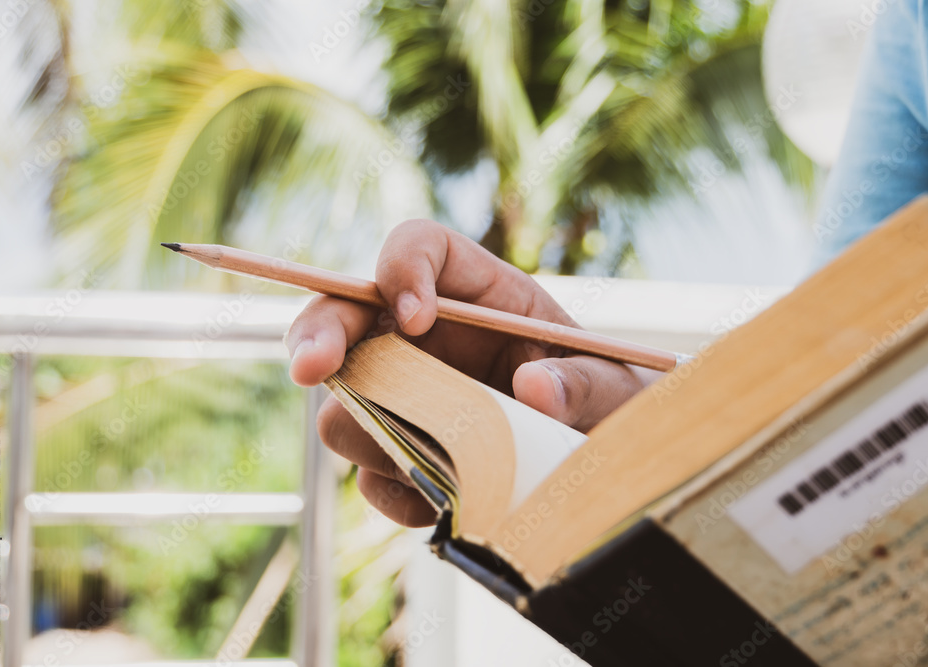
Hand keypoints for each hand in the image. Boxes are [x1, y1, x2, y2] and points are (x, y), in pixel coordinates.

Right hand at [285, 220, 657, 525]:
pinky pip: (370, 472)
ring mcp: (409, 396)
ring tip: (427, 457)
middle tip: (311, 368)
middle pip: (345, 312)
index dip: (401, 269)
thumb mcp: (616, 387)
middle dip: (320, 334)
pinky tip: (440, 500)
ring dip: (363, 424)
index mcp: (480, 295)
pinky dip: (396, 488)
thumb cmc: (610, 405)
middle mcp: (430, 338)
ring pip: (343, 398)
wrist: (605, 467)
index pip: (419, 247)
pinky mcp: (406, 452)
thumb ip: (587, 384)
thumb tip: (535, 390)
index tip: (415, 318)